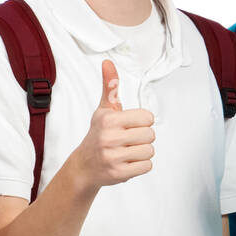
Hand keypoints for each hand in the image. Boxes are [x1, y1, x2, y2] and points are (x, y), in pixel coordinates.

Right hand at [72, 59, 155, 187]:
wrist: (84, 166)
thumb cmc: (98, 134)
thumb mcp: (103, 110)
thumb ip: (110, 87)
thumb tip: (108, 62)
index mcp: (109, 120)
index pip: (148, 117)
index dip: (143, 122)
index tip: (130, 126)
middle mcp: (109, 138)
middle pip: (151, 135)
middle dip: (143, 138)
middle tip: (129, 141)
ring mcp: (113, 157)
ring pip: (150, 151)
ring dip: (143, 152)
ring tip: (128, 152)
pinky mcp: (119, 174)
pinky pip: (147, 166)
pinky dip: (141, 165)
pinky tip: (128, 163)